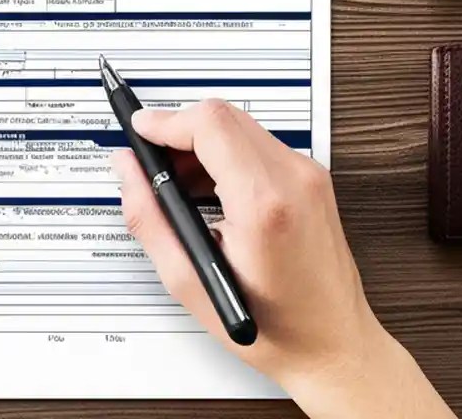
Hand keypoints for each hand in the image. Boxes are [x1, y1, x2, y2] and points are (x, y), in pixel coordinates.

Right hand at [113, 100, 453, 417]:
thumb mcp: (191, 282)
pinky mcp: (313, 180)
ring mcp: (310, 176)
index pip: (209, 124)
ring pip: (241, 126)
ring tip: (180, 188)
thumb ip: (150, 219)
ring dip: (202, 145)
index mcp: (264, 203)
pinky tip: (210, 193)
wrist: (333, 345)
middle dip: (179, 133)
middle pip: (223, 117)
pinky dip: (227, 157)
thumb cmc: (276, 327)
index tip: (139, 130)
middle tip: (152, 165)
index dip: (165, 121)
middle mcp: (294, 179)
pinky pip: (259, 145)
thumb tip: (128, 172)